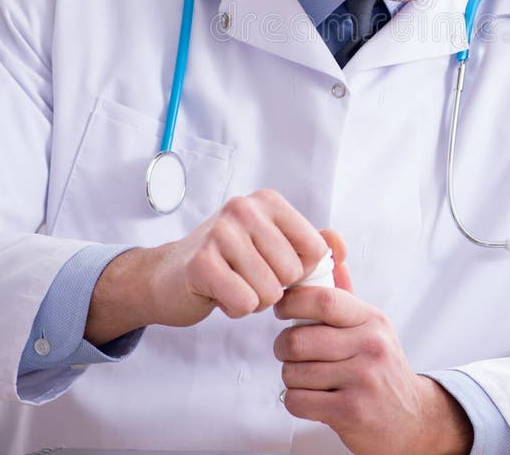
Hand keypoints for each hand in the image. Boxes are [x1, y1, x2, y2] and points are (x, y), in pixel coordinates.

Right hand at [85, 189, 327, 344]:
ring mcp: (221, 232)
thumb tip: (342, 246)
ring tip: (233, 283)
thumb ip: (312, 244)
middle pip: (293, 273)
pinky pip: (244, 303)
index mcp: (268, 201)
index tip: (274, 267)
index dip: (301, 272)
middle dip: (275, 288)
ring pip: (270, 292)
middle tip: (248, 277)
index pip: (316, 250)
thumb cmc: (229, 263)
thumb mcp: (273, 246)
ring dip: (254, 300)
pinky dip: (235, 308)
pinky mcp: (202, 262)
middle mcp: (245, 208)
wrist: (167, 277)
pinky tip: (219, 293)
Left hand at [273, 285, 472, 454]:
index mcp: (372, 320)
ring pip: (294, 372)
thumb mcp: (373, 327)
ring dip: (290, 376)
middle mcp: (370, 346)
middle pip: (299, 339)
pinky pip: (297, 400)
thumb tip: (332, 257)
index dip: (292, 301)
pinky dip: (295, 400)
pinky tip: (312, 397)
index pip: (323, 299)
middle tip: (289, 350)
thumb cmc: (384, 370)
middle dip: (283, 346)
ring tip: (307, 376)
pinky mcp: (350, 411)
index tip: (282, 307)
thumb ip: (347, 295)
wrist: (412, 419)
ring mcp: (362, 380)